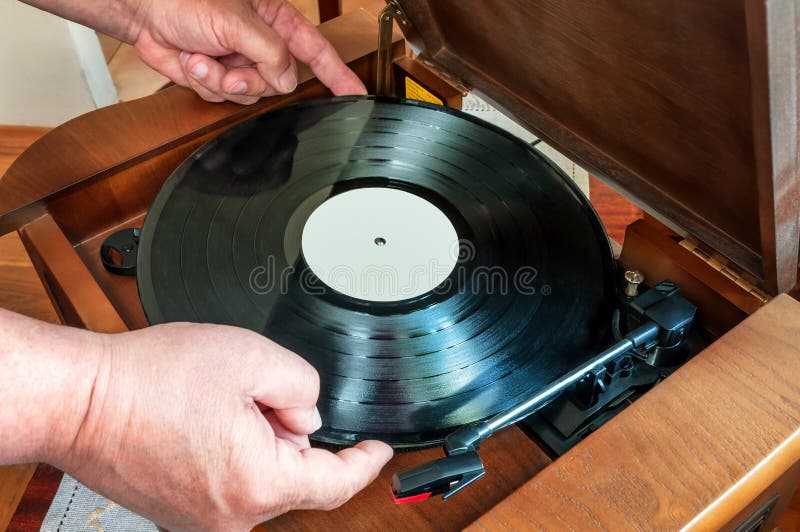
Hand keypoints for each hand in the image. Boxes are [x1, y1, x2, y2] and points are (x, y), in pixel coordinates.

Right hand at [52, 322, 391, 530]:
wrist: (82, 401)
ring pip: (262, 472)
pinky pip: (230, 480)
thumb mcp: (253, 358)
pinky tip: (199, 421)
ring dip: (255, 436)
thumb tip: (309, 417)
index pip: (336, 483)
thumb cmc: (150, 381)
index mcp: (259, 485)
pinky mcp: (181, 511)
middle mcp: (232, 517)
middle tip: (248, 389)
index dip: (365, 462)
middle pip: (294, 470)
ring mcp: (202, 520)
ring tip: (210, 404)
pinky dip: (232, 450)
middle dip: (287, 427)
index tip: (379, 451)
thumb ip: (304, 387)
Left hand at [131, 0, 366, 102]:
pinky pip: (222, 98)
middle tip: (228, 63)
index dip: (338, 74)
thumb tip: (287, 81)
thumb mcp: (237, 20)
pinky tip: (192, 61)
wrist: (144, 10)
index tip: (356, 93)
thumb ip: (270, 52)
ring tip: (202, 56)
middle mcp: (261, 45)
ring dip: (221, 80)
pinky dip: (203, 83)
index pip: (317, 52)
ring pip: (250, 95)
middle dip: (250, 79)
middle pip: (278, 83)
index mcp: (276, 22)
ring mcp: (239, 63)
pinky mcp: (217, 78)